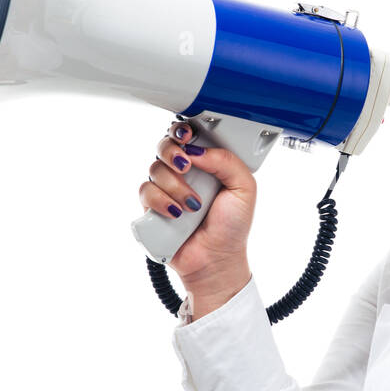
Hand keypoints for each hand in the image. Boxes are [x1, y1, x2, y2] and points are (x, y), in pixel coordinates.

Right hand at [138, 119, 255, 289]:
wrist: (216, 259)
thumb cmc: (232, 226)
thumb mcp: (244, 188)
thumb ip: (227, 161)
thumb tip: (197, 150)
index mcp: (206, 163)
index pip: (188, 136)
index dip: (183, 131)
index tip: (187, 136)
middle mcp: (184, 173)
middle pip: (165, 145)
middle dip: (173, 152)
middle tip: (186, 167)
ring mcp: (166, 189)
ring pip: (155, 169)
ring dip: (175, 186)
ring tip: (192, 205)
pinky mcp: (152, 207)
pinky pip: (145, 191)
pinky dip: (161, 201)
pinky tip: (176, 213)